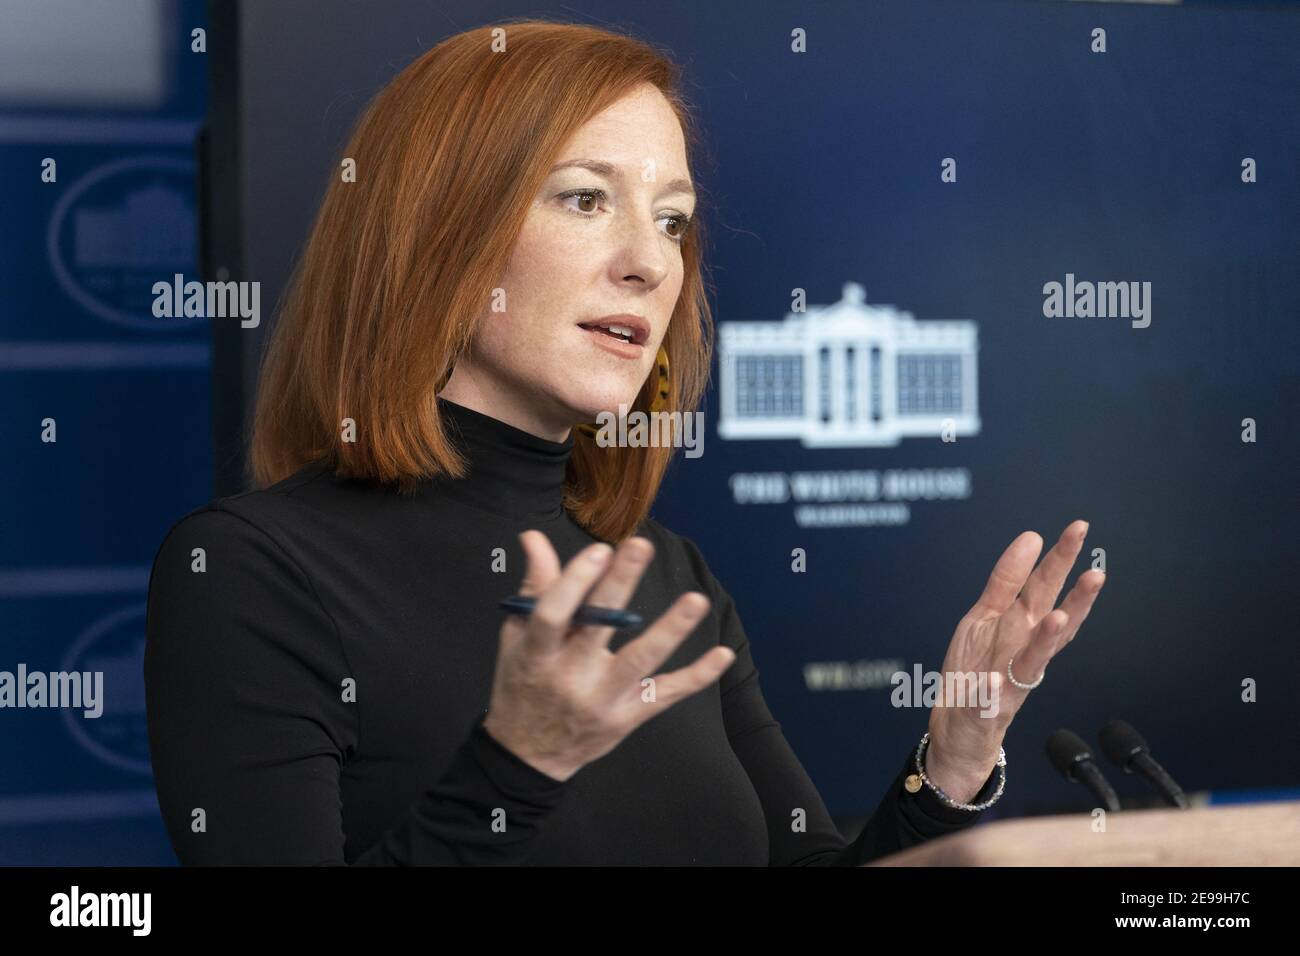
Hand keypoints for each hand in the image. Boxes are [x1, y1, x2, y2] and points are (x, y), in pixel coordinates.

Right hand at [482, 530, 735, 781]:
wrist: (529, 756)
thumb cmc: (523, 684)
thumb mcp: (517, 639)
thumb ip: (536, 587)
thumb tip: (535, 537)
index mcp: (537, 654)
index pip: (553, 613)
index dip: (574, 581)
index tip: (598, 550)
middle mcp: (570, 676)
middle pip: (599, 626)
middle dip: (619, 584)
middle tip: (641, 546)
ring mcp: (603, 699)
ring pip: (640, 661)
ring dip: (671, 630)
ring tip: (696, 600)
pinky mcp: (628, 716)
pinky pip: (666, 694)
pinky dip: (697, 677)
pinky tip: (722, 655)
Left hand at [925, 520, 1105, 800]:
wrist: (960, 729)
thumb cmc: (977, 669)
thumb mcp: (987, 617)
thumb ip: (1008, 581)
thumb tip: (1032, 537)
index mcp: (1023, 629)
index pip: (1048, 590)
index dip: (1064, 561)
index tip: (1078, 528)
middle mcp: (1024, 654)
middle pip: (1051, 621)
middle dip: (1075, 597)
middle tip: (1095, 572)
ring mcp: (1009, 683)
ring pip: (1032, 660)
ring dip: (1044, 640)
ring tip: (1057, 618)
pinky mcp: (985, 710)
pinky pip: (990, 699)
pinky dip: (993, 690)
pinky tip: (993, 680)